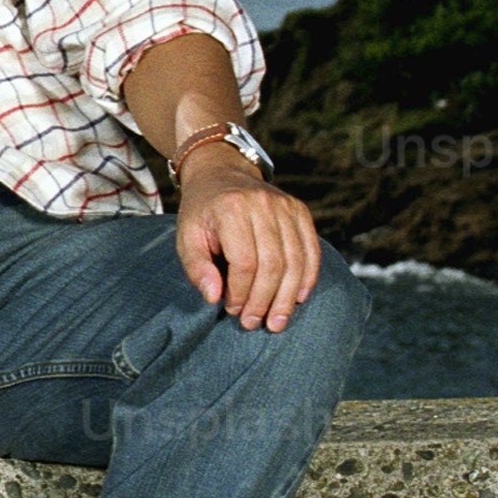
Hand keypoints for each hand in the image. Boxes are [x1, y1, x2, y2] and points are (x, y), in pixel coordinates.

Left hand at [173, 147, 322, 330]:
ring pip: (295, 260)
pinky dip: (307, 277)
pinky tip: (298, 298)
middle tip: (255, 323)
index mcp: (230, 209)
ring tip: (277, 321)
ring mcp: (285, 206)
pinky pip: (311, 249)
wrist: (221, 174)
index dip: (241, 292)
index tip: (232, 310)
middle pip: (273, 264)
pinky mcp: (300, 210)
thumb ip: (197, 267)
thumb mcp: (187, 237)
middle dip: (265, 300)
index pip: (244, 262)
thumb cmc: (202, 213)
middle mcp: (262, 205)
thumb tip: (214, 297)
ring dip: (287, 297)